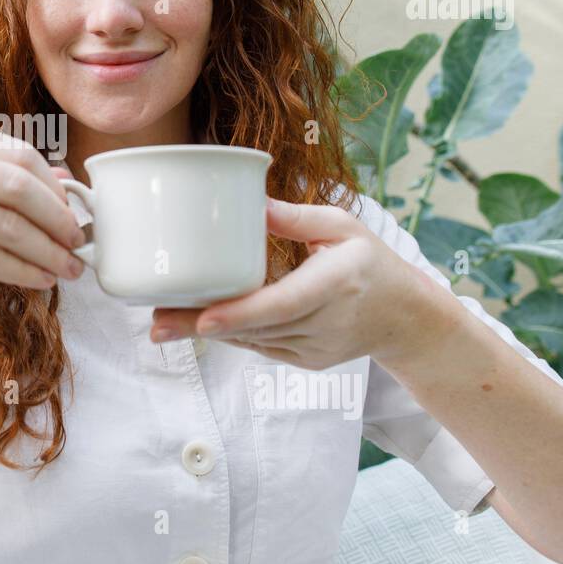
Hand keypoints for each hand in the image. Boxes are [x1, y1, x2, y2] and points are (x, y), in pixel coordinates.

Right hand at [0, 122, 86, 304]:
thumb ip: (0, 175)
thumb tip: (65, 178)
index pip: (19, 154)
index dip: (55, 187)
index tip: (74, 213)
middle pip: (18, 185)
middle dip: (58, 217)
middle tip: (78, 241)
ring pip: (9, 226)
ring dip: (47, 251)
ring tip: (69, 268)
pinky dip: (23, 271)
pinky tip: (41, 280)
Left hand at [149, 196, 455, 369]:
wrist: (406, 319)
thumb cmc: (371, 261)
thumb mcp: (344, 226)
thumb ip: (297, 216)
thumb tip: (250, 201)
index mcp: (337, 284)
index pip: (283, 306)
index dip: (240, 315)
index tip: (203, 320)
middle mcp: (325, 323)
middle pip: (256, 329)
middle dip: (202, 327)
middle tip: (156, 323)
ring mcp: (315, 349)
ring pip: (253, 341)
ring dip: (208, 333)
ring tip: (161, 323)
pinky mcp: (306, 362)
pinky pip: (261, 348)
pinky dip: (231, 335)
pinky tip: (196, 325)